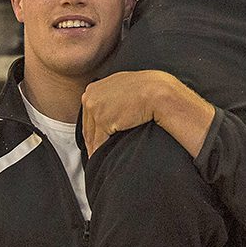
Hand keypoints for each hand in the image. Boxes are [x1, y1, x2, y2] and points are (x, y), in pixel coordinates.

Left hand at [82, 70, 210, 157]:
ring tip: (98, 159)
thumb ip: (112, 96)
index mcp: (94, 87)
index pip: (88, 113)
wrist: (157, 92)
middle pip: (88, 125)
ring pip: (92, 136)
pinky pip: (99, 142)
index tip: (94, 139)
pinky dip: (100, 152)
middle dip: (91, 140)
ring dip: (94, 148)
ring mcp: (95, 108)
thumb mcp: (123, 87)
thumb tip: (110, 111)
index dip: (92, 128)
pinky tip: (102, 159)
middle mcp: (91, 95)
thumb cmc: (147, 90)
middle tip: (94, 153)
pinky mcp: (103, 121)